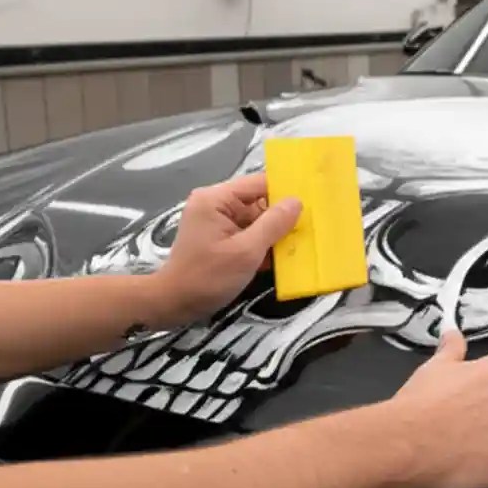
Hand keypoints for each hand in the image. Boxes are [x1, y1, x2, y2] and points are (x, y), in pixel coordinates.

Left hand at [151, 173, 300, 328]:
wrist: (175, 304)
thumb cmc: (208, 277)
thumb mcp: (246, 252)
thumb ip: (273, 224)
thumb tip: (297, 202)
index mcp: (216, 199)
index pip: (259, 183)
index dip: (285, 192)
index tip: (312, 204)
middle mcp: (215, 204)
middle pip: (258, 201)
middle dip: (282, 216)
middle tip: (311, 227)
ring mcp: (217, 221)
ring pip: (256, 219)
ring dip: (275, 233)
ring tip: (301, 243)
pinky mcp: (219, 238)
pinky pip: (248, 233)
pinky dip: (263, 243)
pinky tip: (282, 257)